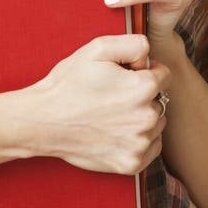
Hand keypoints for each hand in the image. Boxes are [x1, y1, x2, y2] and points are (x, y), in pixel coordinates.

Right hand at [30, 34, 169, 175]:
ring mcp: (139, 144)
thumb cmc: (69, 83)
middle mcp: (147, 118)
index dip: (142, 70)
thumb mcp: (98, 48)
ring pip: (156, 123)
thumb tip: (150, 57)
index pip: (164, 74)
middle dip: (142, 95)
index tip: (123, 75)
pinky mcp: (131, 164)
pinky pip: (151, 147)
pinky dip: (138, 139)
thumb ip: (135, 43)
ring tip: (111, 114)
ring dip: (141, 117)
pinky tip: (115, 131)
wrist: (44, 120)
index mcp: (143, 87)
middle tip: (112, 95)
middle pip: (160, 99)